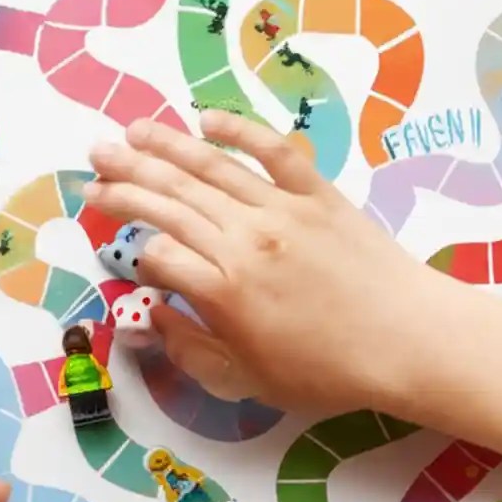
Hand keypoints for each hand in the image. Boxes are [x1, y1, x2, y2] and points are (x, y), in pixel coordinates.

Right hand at [85, 110, 453, 414]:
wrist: (410, 342)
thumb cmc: (327, 373)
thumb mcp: (246, 381)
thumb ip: (188, 349)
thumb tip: (149, 318)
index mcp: (223, 292)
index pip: (157, 254)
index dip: (133, 251)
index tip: (126, 252)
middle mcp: (244, 242)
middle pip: (170, 201)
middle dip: (124, 181)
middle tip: (91, 162)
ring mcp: (282, 212)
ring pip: (209, 170)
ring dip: (162, 147)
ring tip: (127, 131)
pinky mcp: (318, 194)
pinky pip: (273, 152)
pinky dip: (238, 131)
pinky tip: (206, 120)